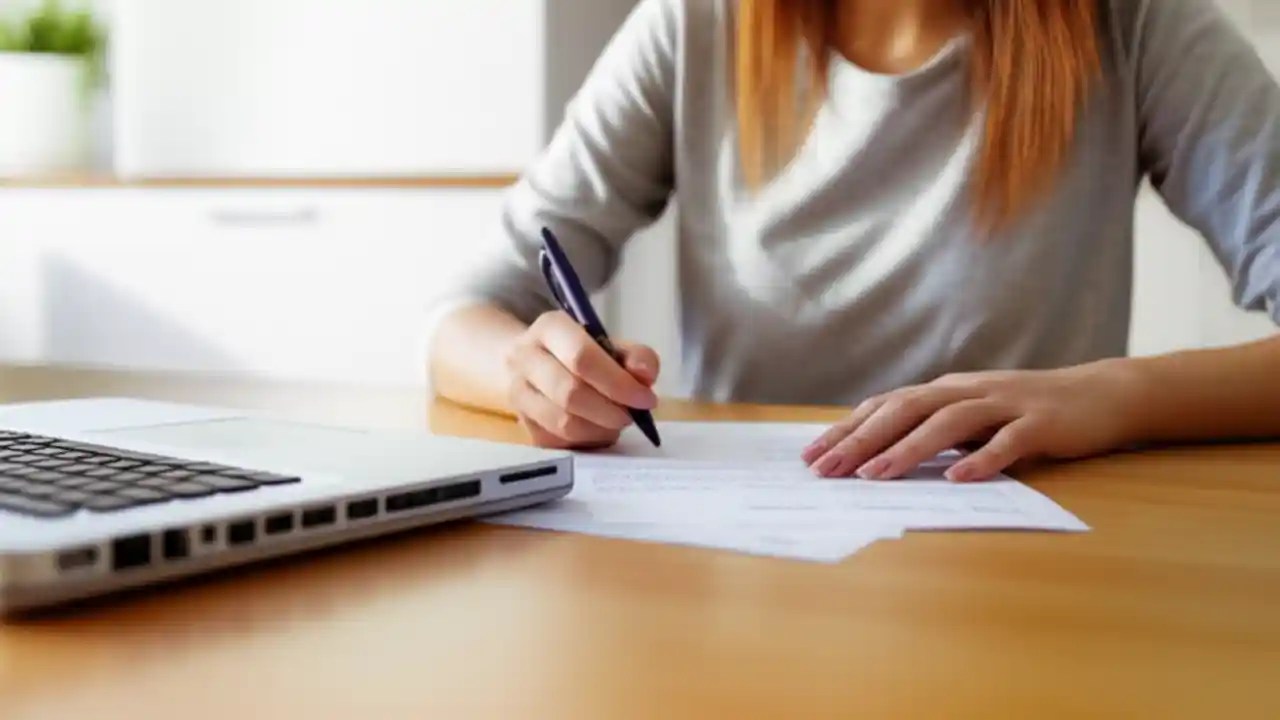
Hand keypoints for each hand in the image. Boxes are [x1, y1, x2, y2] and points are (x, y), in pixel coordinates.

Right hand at [504, 311, 659, 448]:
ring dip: (599, 429)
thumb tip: (645, 376)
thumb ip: (635, 357)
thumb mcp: (609, 344)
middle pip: (570, 393)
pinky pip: (558, 441)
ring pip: (562, 422)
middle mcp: (525, 358)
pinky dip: (586, 441)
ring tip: (616, 423)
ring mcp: (517, 393)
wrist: (528, 363)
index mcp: (550, 328)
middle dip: (610, 410)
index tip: (645, 398)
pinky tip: (598, 430)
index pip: (582, 358)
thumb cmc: (576, 353)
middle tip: (631, 416)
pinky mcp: (522, 423)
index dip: (618, 383)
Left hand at [801, 363, 1139, 481]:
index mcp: (946, 391)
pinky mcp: (1041, 423)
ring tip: (875, 476)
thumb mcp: (973, 417)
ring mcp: (1005, 404)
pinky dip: (984, 459)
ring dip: (908, 449)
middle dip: (862, 440)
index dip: (847, 429)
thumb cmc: (1026, 412)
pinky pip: (1009, 442)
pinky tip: (961, 478)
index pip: (886, 407)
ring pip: (949, 423)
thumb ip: (933, 431)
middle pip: (906, 410)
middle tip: (826, 470)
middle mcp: (968, 391)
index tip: (810, 456)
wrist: (1103, 395)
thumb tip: (877, 456)